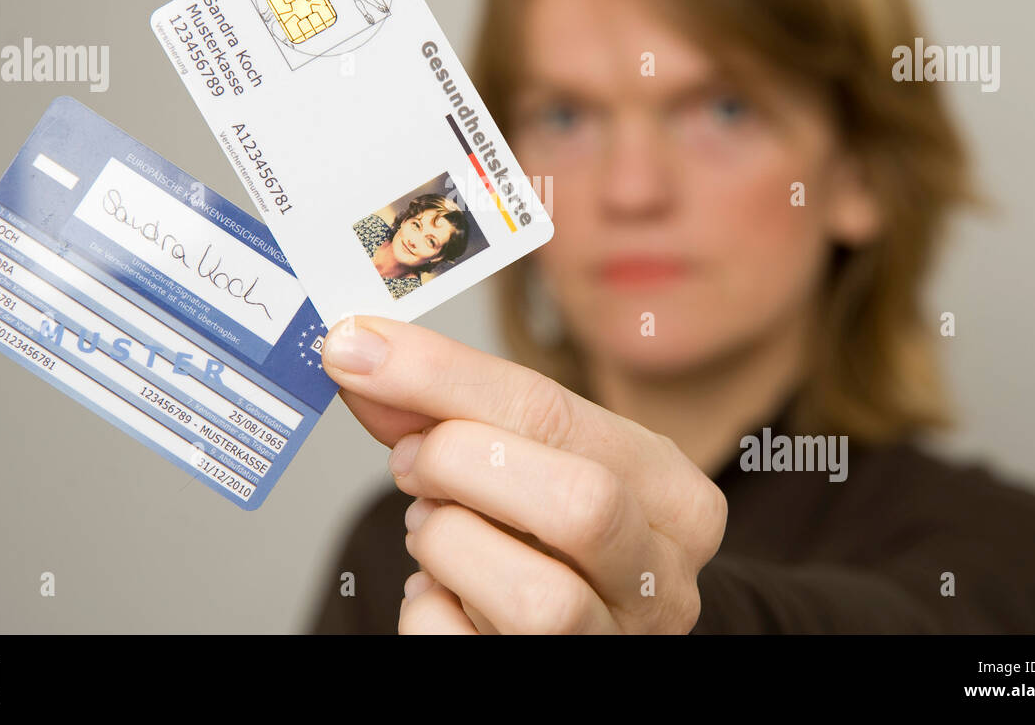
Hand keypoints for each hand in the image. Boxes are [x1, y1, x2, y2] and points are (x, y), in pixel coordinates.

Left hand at [320, 314, 727, 633]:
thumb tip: (361, 350)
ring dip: (450, 547)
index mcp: (675, 499)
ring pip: (540, 600)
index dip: (443, 376)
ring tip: (431, 530)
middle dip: (465, 466)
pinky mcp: (546, 685)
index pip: (558, 413)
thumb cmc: (557, 536)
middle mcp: (661, 583)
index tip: (360, 349)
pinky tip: (440, 590)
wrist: (585, 630)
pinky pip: (462, 648)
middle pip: (579, 504)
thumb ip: (454, 408)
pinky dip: (427, 609)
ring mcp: (611, 645)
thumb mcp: (535, 460)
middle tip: (413, 462)